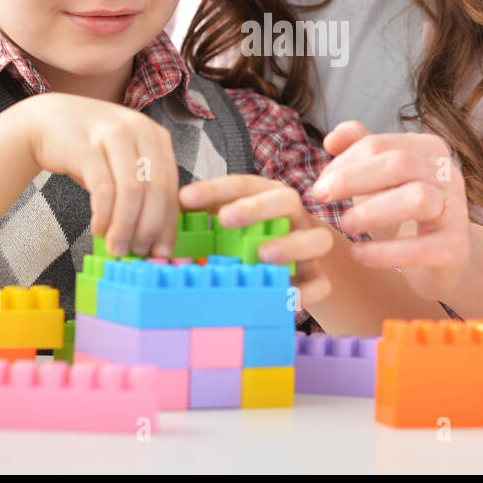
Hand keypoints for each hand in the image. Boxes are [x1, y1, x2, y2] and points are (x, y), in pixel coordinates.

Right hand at [18, 92, 178, 257]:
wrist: (46, 121)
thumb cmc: (90, 149)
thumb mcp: (125, 161)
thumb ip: (143, 188)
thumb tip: (157, 236)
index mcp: (156, 135)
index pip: (171, 185)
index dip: (168, 222)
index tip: (162, 251)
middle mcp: (139, 129)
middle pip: (155, 188)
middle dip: (148, 227)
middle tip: (139, 252)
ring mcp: (113, 134)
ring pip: (131, 190)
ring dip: (125, 226)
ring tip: (117, 247)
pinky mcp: (87, 145)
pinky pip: (103, 188)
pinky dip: (104, 215)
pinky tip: (99, 229)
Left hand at [179, 175, 332, 305]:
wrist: (297, 261)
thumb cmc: (251, 237)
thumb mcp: (226, 224)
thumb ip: (200, 219)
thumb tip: (160, 219)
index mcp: (266, 196)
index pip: (243, 184)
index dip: (213, 189)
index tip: (185, 199)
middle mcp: (292, 217)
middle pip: (286, 200)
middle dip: (256, 208)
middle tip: (225, 220)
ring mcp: (309, 246)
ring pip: (316, 239)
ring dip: (290, 245)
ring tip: (262, 255)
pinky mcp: (318, 277)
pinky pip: (322, 284)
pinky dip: (306, 292)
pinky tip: (284, 297)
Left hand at [310, 120, 469, 300]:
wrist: (445, 258)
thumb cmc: (404, 211)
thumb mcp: (380, 178)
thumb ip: (359, 151)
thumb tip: (332, 138)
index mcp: (429, 150)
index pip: (379, 145)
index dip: (343, 163)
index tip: (320, 185)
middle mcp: (448, 175)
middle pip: (400, 163)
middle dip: (352, 178)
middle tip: (320, 197)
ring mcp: (456, 211)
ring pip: (417, 199)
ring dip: (372, 211)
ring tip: (344, 225)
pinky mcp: (455, 250)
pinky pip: (420, 248)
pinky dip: (383, 252)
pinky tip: (358, 254)